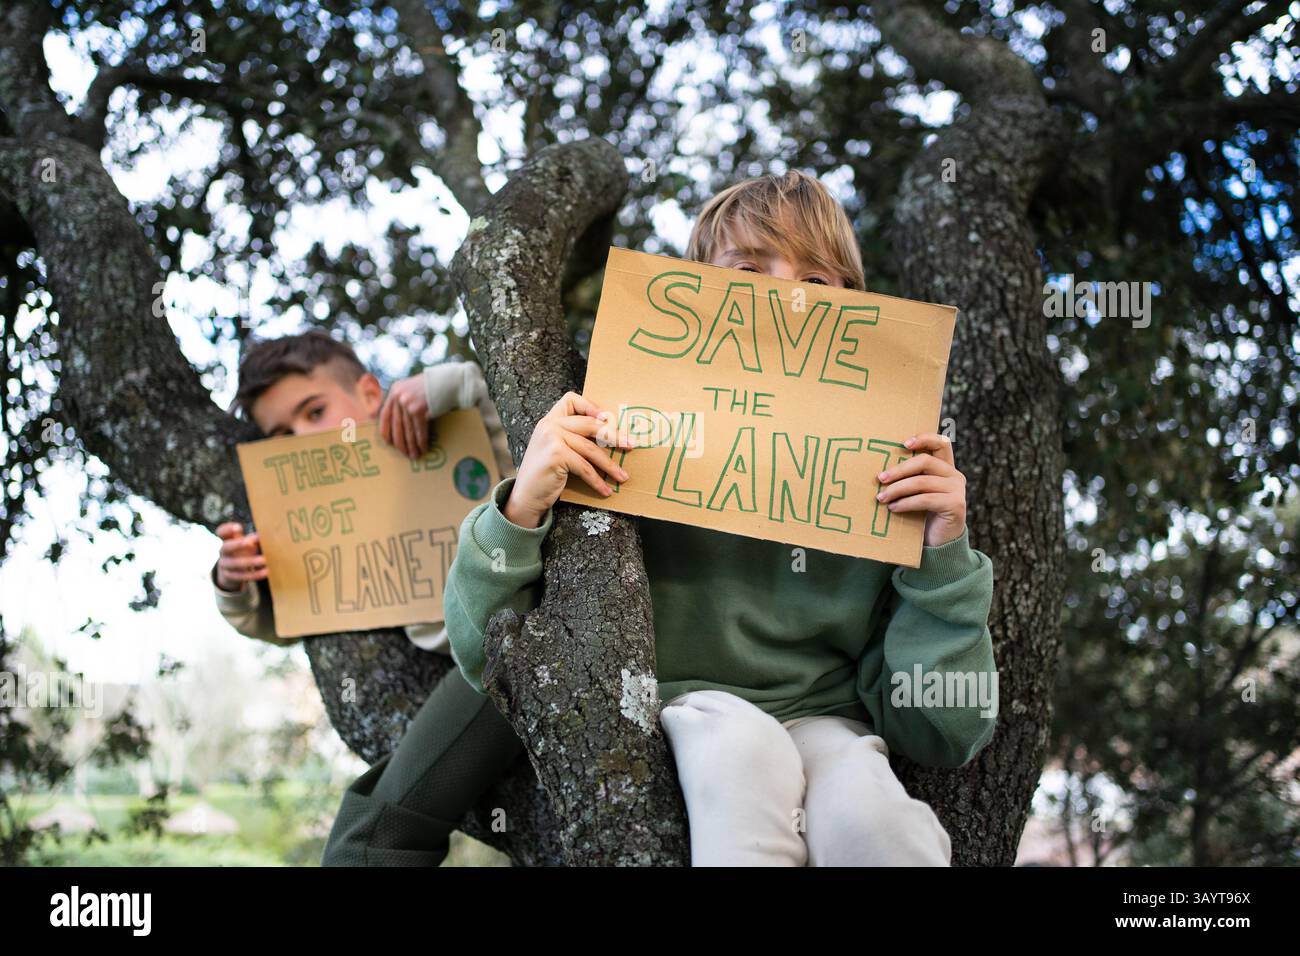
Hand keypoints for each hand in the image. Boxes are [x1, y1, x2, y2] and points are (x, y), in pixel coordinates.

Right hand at [215, 522, 266, 590]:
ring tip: (264, 560)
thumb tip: (264, 536)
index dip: (227, 529)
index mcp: (226, 540)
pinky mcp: (230, 576)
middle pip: (226, 547)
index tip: (238, 527)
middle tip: (251, 543)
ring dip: (250, 562)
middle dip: (238, 545)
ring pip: (235, 563)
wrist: (232, 570)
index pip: (221, 532)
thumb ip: (253, 538)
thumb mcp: (246, 542)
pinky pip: (242, 576)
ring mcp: (224, 564)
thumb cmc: (243, 550)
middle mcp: (223, 552)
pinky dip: (254, 574)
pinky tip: (266, 571)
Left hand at [379, 372, 429, 458]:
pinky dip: (421, 440)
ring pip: (407, 430)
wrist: (450, 380)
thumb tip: (400, 422)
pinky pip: (418, 429)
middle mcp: (398, 395)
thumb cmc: (436, 386)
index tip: (388, 443)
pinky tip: (423, 448)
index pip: (384, 414)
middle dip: (401, 442)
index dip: (385, 430)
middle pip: (396, 425)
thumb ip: (404, 401)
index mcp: (395, 390)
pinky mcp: (417, 408)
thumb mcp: (414, 389)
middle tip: (404, 454)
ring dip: (411, 445)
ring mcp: (406, 402)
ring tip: (414, 455)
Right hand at [503, 391, 634, 528]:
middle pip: (590, 424)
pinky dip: (597, 481)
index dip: (591, 406)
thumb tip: (609, 435)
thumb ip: (572, 437)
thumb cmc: (544, 475)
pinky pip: (585, 467)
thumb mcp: (555, 450)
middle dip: (614, 436)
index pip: (570, 400)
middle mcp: (549, 425)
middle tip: (630, 446)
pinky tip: (605, 490)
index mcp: (549, 420)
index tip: (607, 419)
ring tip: (623, 477)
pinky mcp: (556, 454)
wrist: (525, 497)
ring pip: (591, 449)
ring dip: (610, 465)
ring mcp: (552, 438)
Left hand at [875, 433, 966, 547]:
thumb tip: (879, 471)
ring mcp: (957, 489)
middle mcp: (954, 475)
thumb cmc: (922, 515)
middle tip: (880, 478)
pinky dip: (906, 503)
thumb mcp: (916, 492)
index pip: (941, 443)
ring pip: (922, 481)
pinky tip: (893, 508)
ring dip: (897, 489)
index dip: (924, 438)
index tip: (903, 444)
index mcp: (946, 467)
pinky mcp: (956, 504)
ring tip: (881, 498)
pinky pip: (926, 499)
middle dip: (899, 470)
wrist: (939, 543)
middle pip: (925, 461)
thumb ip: (909, 478)